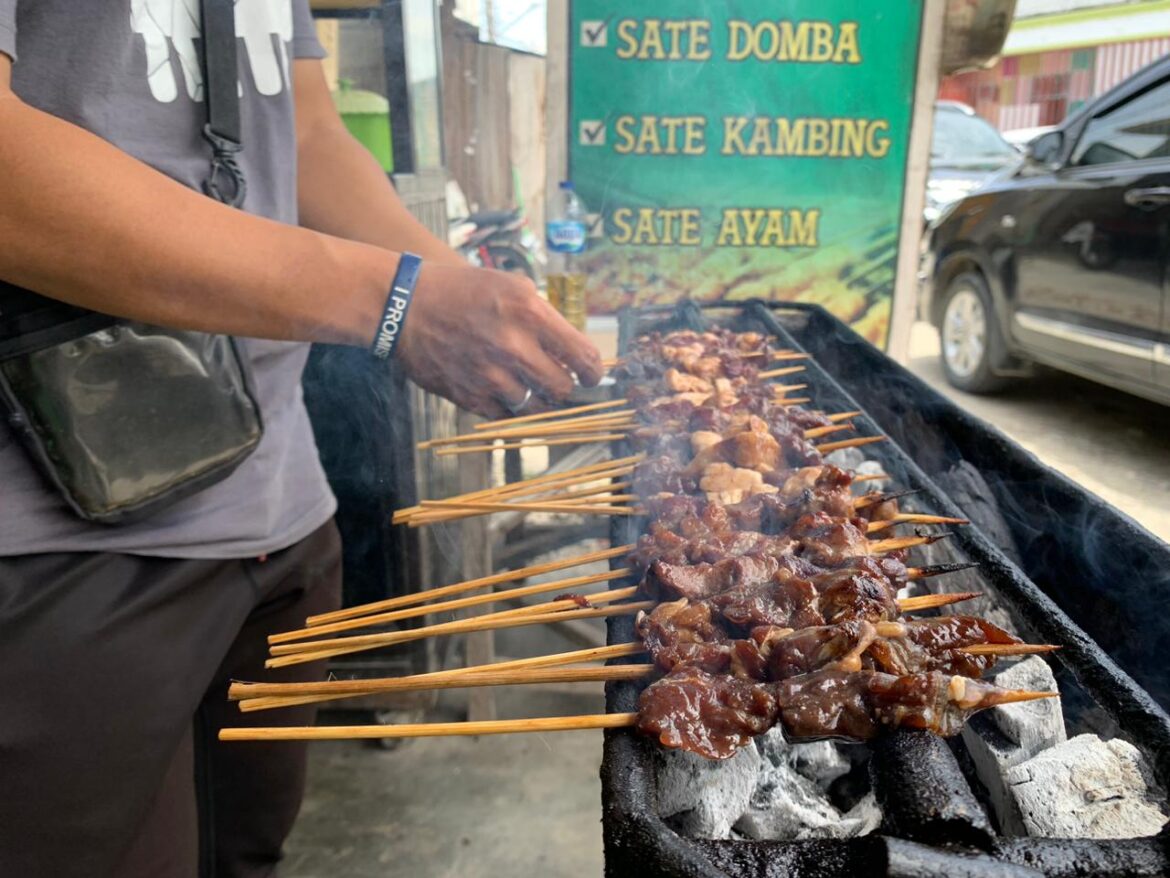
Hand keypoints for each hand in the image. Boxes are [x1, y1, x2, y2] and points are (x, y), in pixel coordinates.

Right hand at [396, 264, 602, 418]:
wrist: (406, 307)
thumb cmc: (462, 291)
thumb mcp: (512, 285)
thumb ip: (546, 316)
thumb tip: (574, 348)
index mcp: (530, 313)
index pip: (582, 357)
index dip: (594, 371)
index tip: (593, 375)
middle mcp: (514, 347)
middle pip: (562, 389)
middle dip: (565, 386)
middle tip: (557, 378)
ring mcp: (491, 376)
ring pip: (535, 406)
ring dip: (534, 396)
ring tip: (522, 379)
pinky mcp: (470, 396)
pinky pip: (506, 416)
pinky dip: (510, 407)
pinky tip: (503, 389)